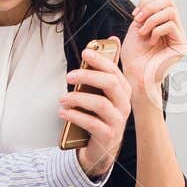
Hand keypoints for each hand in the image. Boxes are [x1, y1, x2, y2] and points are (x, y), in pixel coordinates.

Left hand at [67, 36, 132, 178]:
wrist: (102, 147)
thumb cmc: (100, 116)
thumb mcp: (102, 92)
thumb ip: (104, 70)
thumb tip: (112, 39)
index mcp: (123, 91)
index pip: (114, 71)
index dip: (100, 60)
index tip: (85, 52)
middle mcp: (124, 104)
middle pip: (110, 83)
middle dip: (88, 76)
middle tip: (69, 76)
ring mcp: (118, 120)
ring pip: (100, 104)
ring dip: (78, 98)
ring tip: (62, 99)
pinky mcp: (109, 135)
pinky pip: (92, 123)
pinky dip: (75, 116)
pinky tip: (63, 112)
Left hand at [119, 0, 186, 112]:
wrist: (135, 77)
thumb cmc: (133, 58)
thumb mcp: (136, 29)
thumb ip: (145, 14)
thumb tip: (150, 3)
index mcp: (163, 24)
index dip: (148, 1)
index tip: (135, 14)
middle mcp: (174, 29)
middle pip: (169, 1)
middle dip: (150, 6)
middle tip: (138, 19)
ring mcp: (179, 37)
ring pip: (171, 10)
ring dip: (152, 18)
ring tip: (143, 32)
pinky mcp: (181, 45)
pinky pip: (170, 25)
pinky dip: (156, 29)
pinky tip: (150, 41)